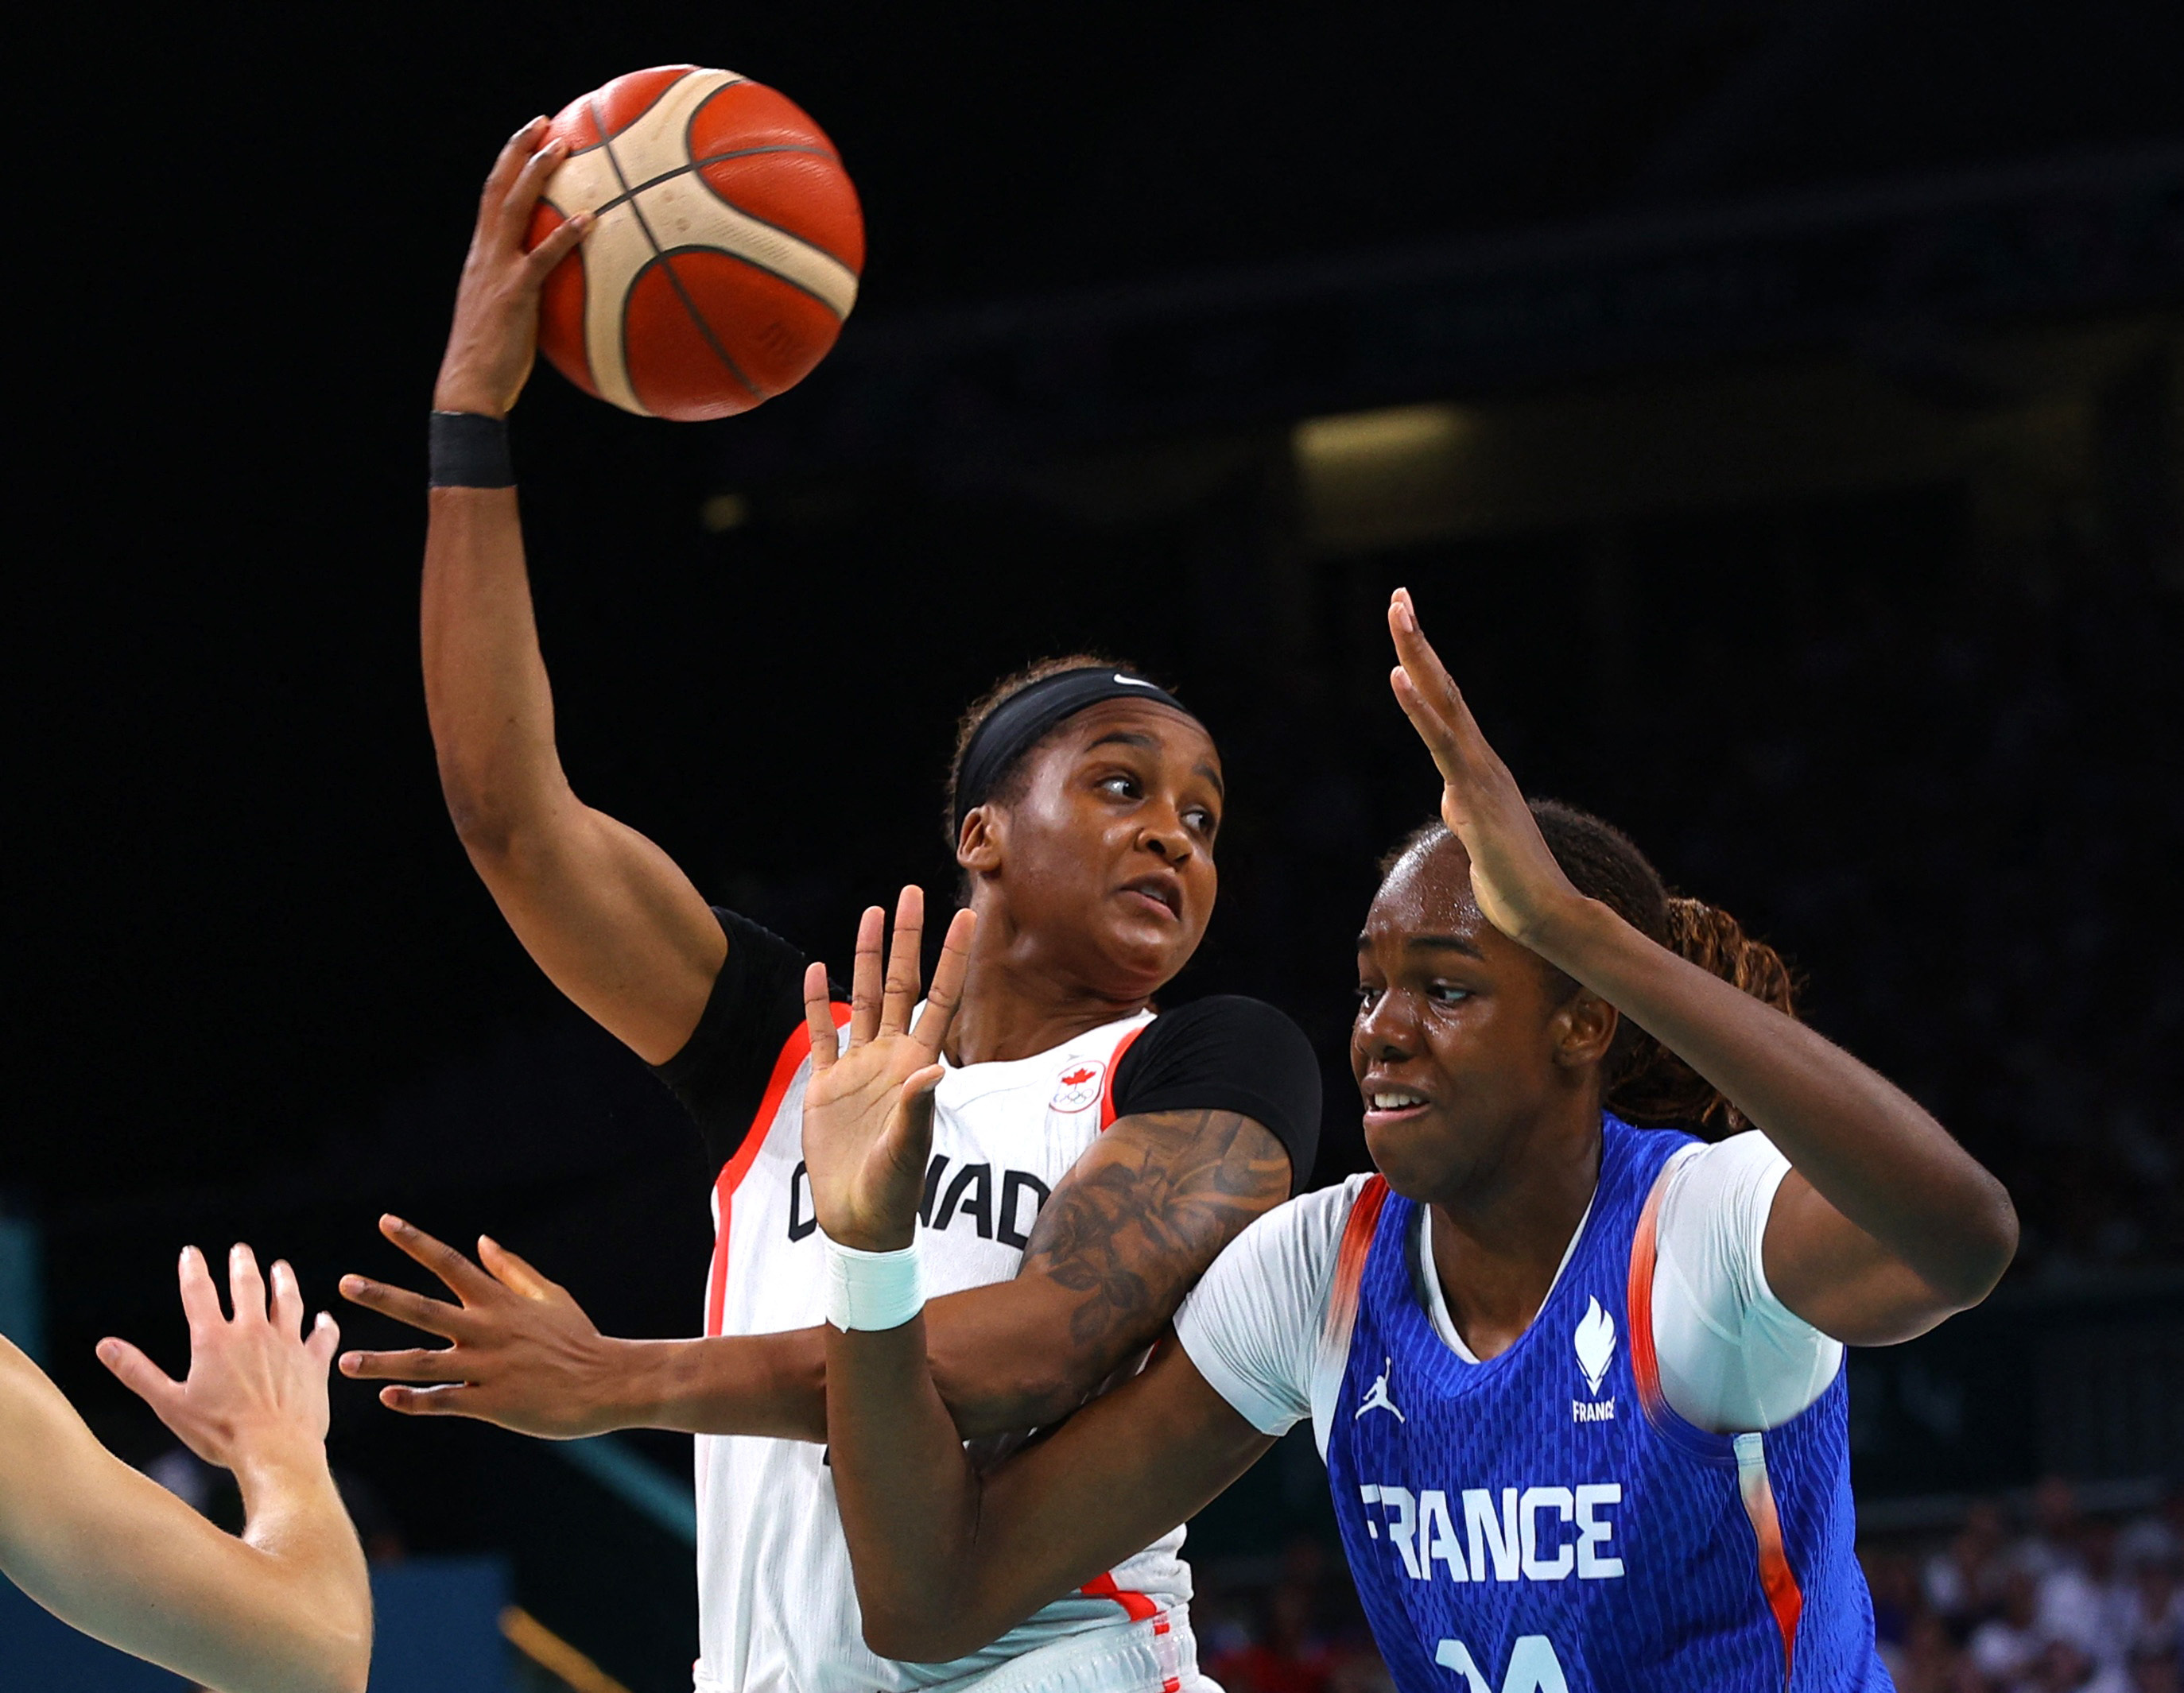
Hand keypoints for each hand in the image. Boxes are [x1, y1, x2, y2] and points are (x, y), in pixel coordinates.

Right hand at [97, 1245, 336, 1479]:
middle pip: (248, 1286)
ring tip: (280, 1268)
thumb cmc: (219, 1433)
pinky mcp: (314, 1362)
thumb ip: (137, 1372)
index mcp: (214, 1340)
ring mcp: (288, 1344)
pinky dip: (325, 1325)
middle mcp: (253, 1333)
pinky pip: (323, 1336)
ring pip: (288, 1301)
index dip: (193, 1269)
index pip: (199, 1292)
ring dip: (284, 1282)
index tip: (191, 1252)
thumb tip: (105, 1346)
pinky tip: (325, 1318)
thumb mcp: (169, 1404)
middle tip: (241, 1250)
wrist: (275, 1450)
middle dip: (242, 1265)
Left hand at [335, 1218, 625, 1437]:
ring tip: (344, 1361)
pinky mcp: (492, 1403)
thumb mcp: (549, 1296)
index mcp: (499, 1301)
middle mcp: (487, 1330)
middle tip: (345, 1284)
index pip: (449, 1262)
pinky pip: (445, 1402)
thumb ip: (511, 1270)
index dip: (415, 1241)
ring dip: (382, 1362)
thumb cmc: (579, 1339)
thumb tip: (482, 1239)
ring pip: (424, 1363)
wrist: (609, 1383)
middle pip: (424, 1309)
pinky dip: (415, 1402)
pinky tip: (387, 1398)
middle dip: (382, 1297)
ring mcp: (487, 1367)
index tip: (385, 1221)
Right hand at [432, 117, 590, 418]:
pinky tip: (588, 219)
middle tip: (543, 122)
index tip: (527, 138)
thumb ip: (527, 291)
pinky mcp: (515, 294)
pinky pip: (542, 257)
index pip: (491, 198)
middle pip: (498, 188)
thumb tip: (560, 288)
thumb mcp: (508, 316)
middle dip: (518, 151)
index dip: (506, 164)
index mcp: (481, 256)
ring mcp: (497, 271)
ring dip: (538, 174)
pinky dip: (564, 235)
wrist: (469, 386)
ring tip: (564, 147)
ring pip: (514, 209)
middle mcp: (484, 254)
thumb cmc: (492, 360)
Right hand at [802, 888, 976, 1252]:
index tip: (967, 917)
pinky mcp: (825, 1085)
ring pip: (864, 998)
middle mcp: (890, 1057)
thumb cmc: (894, 1189)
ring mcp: (857, 1068)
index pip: (941, 999)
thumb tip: (933, 1068)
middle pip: (902, 984)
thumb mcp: (909, 1149)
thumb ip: (918, 1108)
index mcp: (917, 1065)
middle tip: (910, 892)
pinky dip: (818, 1002)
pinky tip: (817, 969)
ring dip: (867, 957)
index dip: (953, 958)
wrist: (858, 1219)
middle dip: (907, 939)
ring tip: (871, 914)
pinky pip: (822, 1033)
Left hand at [1385, 587, 1585, 946]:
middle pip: (1445, 689)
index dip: (1423, 667)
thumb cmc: (1512, 882)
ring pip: (1445, 704)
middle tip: (1398, 595)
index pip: (1445, 706)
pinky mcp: (1474, 798)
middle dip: (1418, 641)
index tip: (1405, 626)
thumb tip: (1451, 798)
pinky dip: (1419, 709)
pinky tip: (1398, 677)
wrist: (1546, 915)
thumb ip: (1463, 809)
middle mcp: (1480, 761)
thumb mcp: (1475, 836)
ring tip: (1398, 613)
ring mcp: (1479, 776)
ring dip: (1418, 655)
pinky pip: (1442, 744)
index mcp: (1477, 769)